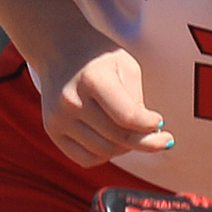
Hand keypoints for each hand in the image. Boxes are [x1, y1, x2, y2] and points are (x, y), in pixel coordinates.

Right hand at [33, 40, 174, 166]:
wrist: (59, 51)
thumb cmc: (100, 60)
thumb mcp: (126, 67)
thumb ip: (137, 101)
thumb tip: (150, 136)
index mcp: (92, 78)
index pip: (128, 117)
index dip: (150, 126)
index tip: (159, 122)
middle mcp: (71, 101)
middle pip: (118, 137)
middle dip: (141, 138)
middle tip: (153, 132)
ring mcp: (58, 118)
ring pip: (104, 152)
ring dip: (124, 147)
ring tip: (129, 131)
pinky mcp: (52, 131)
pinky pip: (86, 159)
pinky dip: (105, 155)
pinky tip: (111, 139)